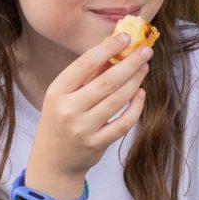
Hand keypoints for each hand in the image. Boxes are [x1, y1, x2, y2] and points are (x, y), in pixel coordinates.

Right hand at [27, 30, 153, 188]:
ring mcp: (83, 129)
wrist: (52, 162)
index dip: (106, 49)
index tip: (125, 37)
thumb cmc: (59, 121)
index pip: (84, 64)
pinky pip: (123, 123)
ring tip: (144, 68)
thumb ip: (86, 77)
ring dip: (135, 81)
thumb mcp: (63, 97)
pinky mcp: (97, 144)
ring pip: (117, 100)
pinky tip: (141, 94)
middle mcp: (69, 110)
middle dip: (129, 64)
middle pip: (106, 82)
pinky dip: (135, 107)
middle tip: (145, 51)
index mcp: (57, 92)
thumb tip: (114, 52)